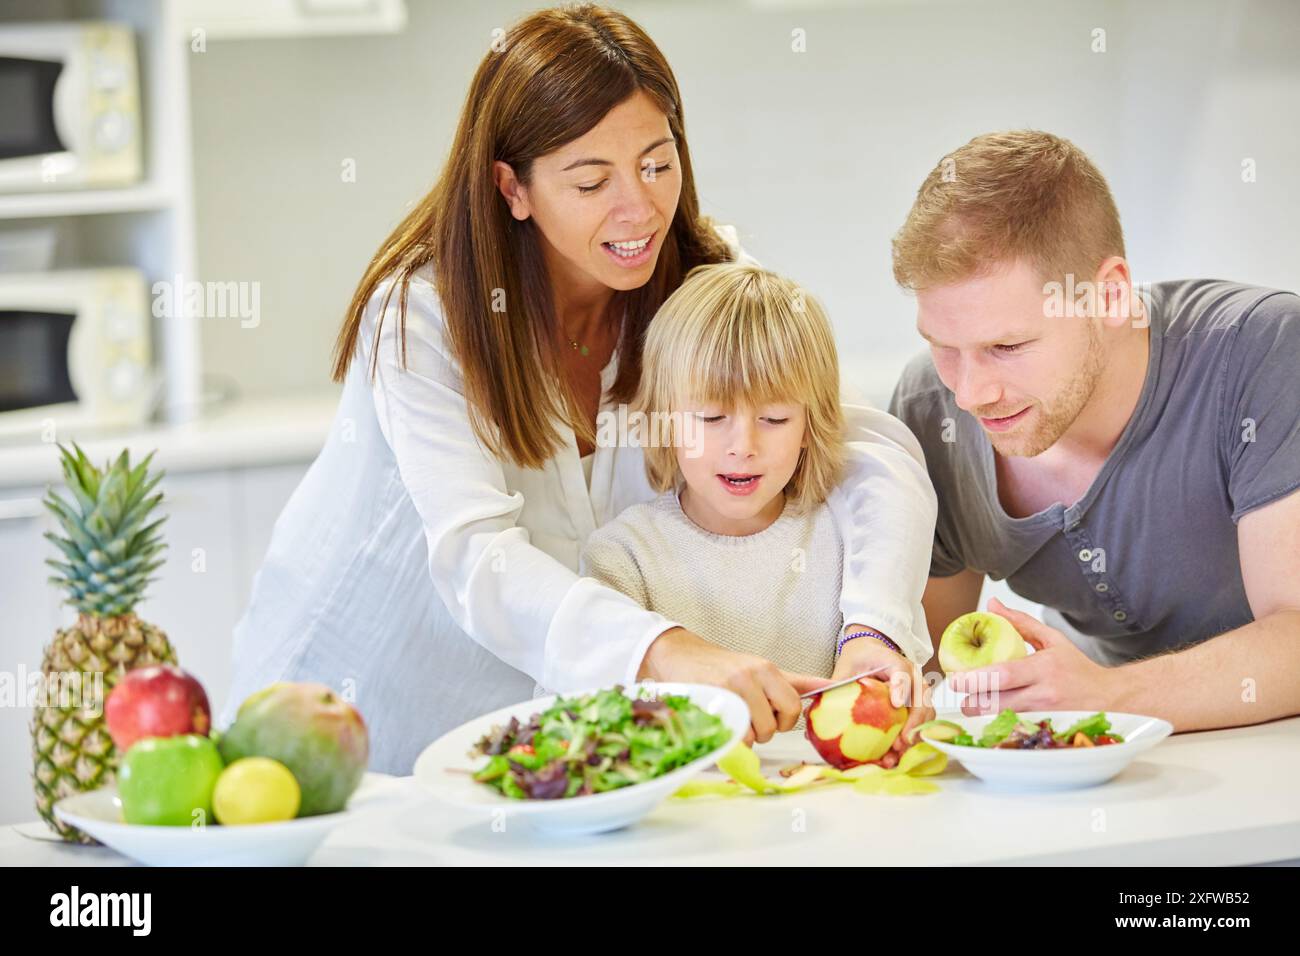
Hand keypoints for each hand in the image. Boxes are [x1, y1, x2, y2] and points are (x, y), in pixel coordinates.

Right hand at [640, 627, 830, 743]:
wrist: (680, 655)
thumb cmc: (724, 667)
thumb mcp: (762, 670)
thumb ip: (796, 682)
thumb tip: (833, 687)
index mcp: (766, 669)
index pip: (793, 707)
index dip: (785, 721)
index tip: (773, 717)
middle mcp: (749, 676)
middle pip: (771, 727)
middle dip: (763, 732)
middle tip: (750, 720)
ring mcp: (726, 689)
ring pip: (749, 736)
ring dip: (743, 737)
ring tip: (732, 718)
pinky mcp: (707, 701)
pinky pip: (729, 736)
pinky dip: (727, 738)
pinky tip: (720, 721)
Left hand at [834, 625, 933, 768]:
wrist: (870, 650)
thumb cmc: (858, 659)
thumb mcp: (845, 668)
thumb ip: (835, 688)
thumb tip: (813, 719)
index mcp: (892, 660)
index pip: (901, 671)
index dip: (901, 687)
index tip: (896, 704)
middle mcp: (911, 674)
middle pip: (921, 696)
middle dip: (913, 722)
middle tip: (899, 742)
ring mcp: (917, 688)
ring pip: (927, 711)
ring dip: (916, 733)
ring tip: (898, 752)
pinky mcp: (917, 702)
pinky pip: (922, 720)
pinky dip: (914, 737)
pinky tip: (899, 754)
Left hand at [945, 598, 1118, 714]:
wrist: (1111, 698)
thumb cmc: (1078, 669)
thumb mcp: (1052, 639)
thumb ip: (1020, 622)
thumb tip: (992, 606)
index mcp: (1044, 668)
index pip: (1003, 675)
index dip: (975, 679)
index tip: (956, 679)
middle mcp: (1045, 694)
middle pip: (997, 702)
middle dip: (971, 701)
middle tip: (961, 693)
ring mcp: (1045, 716)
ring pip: (1002, 718)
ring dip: (982, 713)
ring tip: (974, 702)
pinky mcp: (1046, 730)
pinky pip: (1014, 729)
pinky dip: (999, 723)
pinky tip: (993, 716)